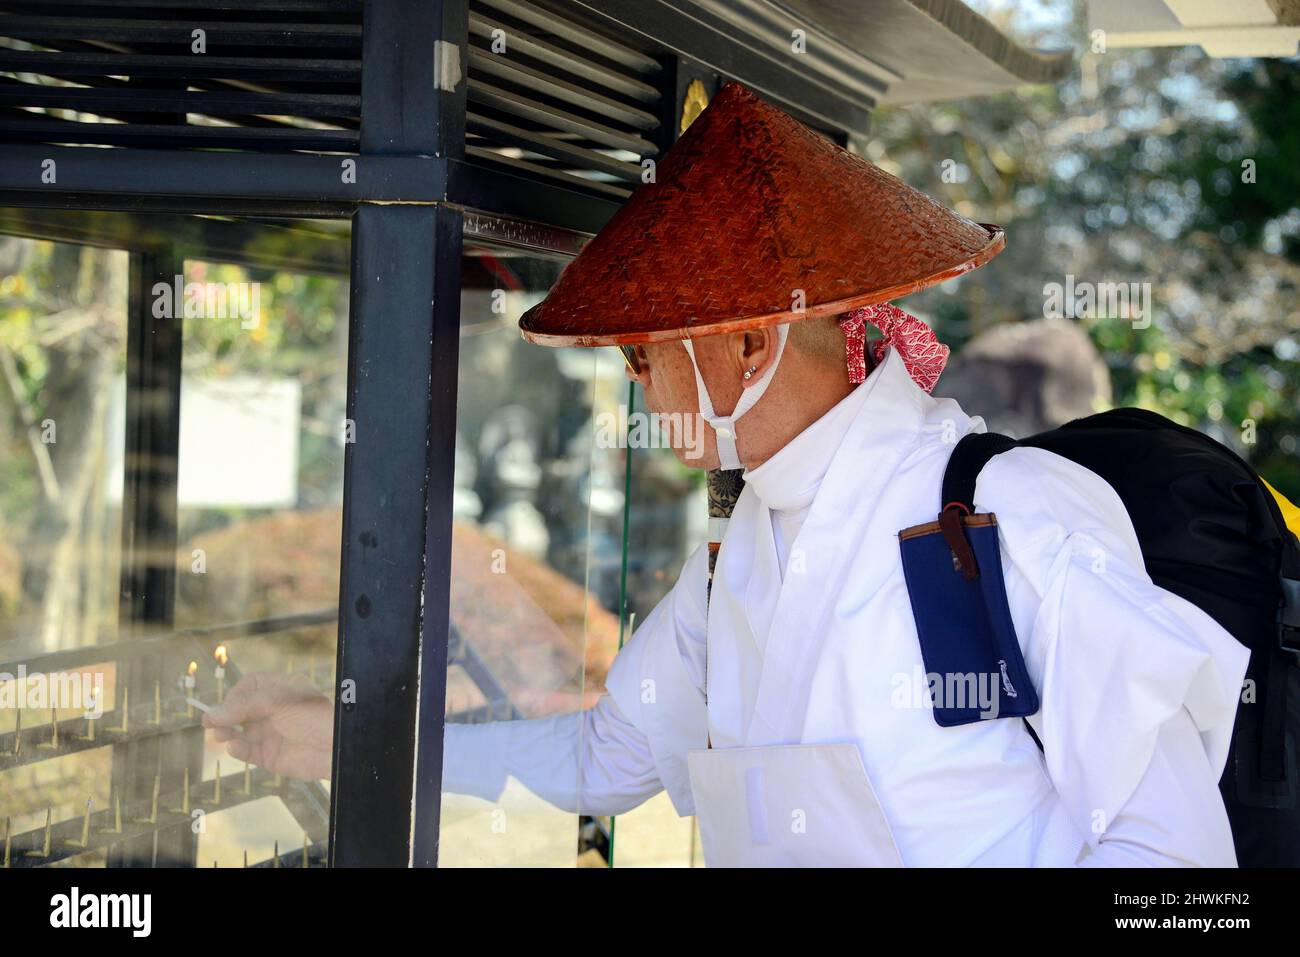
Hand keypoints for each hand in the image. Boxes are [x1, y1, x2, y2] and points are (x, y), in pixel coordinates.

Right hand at [202, 672, 333, 780]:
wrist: (334, 749)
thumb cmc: (313, 716)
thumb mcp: (279, 701)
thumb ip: (244, 706)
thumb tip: (211, 714)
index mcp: (279, 691)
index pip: (248, 687)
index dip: (234, 695)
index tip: (226, 705)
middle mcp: (272, 711)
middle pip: (238, 711)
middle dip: (224, 716)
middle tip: (210, 723)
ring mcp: (270, 734)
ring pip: (238, 732)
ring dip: (225, 733)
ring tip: (220, 735)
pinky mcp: (269, 756)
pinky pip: (246, 751)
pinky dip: (237, 749)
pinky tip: (234, 746)